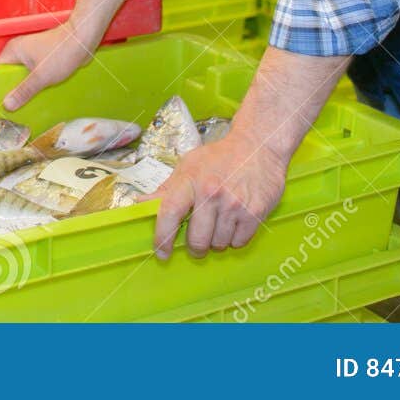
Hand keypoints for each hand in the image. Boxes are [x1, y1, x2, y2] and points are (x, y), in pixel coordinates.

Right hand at [0, 23, 95, 111]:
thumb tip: (7, 105)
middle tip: (14, 107)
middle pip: (10, 75)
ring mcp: (32, 54)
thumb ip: (24, 91)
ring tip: (27, 103)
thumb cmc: (62, 52)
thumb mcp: (41, 77)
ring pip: (24, 76)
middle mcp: (20, 51)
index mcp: (13, 50)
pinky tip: (40, 94)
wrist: (84, 39)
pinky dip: (36, 84)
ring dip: (27, 88)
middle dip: (14, 90)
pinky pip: (35, 74)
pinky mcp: (43, 59)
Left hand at [141, 131, 288, 259]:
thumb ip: (166, 189)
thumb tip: (141, 204)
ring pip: (218, 244)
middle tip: (197, 241)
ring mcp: (234, 204)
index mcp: (190, 180)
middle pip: (197, 239)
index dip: (163, 236)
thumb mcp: (189, 166)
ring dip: (216, 241)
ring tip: (219, 223)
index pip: (169, 212)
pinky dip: (234, 239)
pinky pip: (239, 242)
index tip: (161, 252)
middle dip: (195, 247)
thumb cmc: (219, 157)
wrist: (258, 147)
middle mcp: (212, 193)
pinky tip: (234, 222)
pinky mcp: (255, 213)